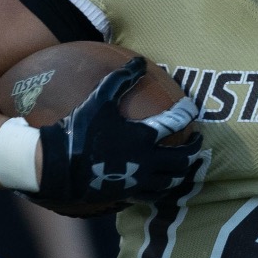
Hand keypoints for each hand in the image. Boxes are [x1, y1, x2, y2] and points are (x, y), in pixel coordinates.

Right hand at [35, 58, 200, 212]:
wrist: (60, 165)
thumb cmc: (80, 129)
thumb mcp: (100, 99)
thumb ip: (121, 79)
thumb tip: (140, 61)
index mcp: (143, 136)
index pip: (176, 123)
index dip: (187, 113)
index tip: (191, 109)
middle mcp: (147, 160)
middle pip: (183, 158)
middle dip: (195, 149)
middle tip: (197, 140)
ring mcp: (139, 180)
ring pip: (173, 181)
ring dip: (184, 171)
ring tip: (186, 164)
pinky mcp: (129, 194)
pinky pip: (155, 196)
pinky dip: (164, 189)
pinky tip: (164, 184)